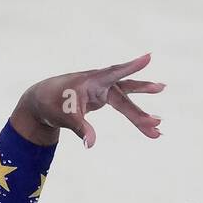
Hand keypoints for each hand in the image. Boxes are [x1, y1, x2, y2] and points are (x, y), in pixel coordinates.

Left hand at [12, 53, 164, 148]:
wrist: (43, 100)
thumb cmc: (51, 102)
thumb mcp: (64, 116)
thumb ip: (80, 128)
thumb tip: (91, 144)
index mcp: (91, 80)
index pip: (114, 72)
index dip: (131, 67)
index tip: (148, 57)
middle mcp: (101, 83)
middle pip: (124, 97)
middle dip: (137, 113)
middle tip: (156, 123)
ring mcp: (104, 90)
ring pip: (126, 103)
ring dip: (140, 115)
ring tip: (158, 126)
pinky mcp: (104, 98)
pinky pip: (123, 107)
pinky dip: (135, 117)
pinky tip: (149, 125)